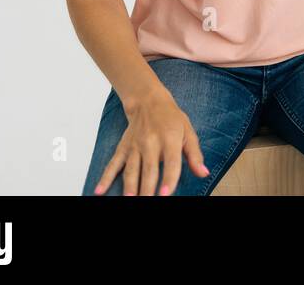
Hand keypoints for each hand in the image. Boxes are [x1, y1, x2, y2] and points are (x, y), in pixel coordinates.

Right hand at [92, 90, 208, 195]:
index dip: (169, 179)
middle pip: (149, 170)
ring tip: (129, 200)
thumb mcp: (189, 132)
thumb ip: (195, 155)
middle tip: (146, 202)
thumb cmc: (171, 118)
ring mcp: (135, 146)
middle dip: (147, 190)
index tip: (165, 194)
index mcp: (170, 139)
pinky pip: (113, 164)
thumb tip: (203, 173)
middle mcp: (151, 142)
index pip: (171, 162)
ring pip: (131, 170)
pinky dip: (105, 178)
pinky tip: (99, 191)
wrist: (148, 101)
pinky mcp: (123, 148)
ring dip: (129, 188)